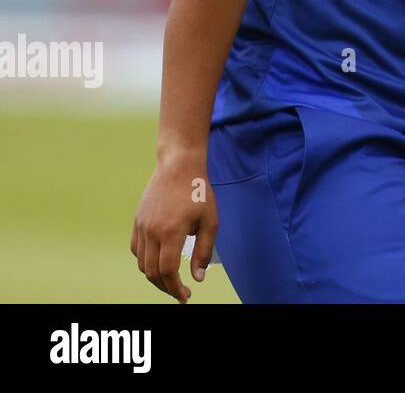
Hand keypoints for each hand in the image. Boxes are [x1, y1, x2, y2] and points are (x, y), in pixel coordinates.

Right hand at [130, 155, 217, 303]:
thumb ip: (203, 251)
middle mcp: (152, 232)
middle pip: (151, 272)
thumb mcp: (210, 220)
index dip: (175, 289)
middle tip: (180, 293)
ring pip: (142, 263)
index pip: (167, 271)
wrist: (178, 165)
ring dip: (154, 276)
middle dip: (165, 287)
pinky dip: (145, 261)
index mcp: (171, 232)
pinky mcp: (137, 221)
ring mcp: (141, 226)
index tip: (185, 296)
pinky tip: (159, 261)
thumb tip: (197, 278)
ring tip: (171, 279)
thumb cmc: (199, 192)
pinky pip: (136, 249)